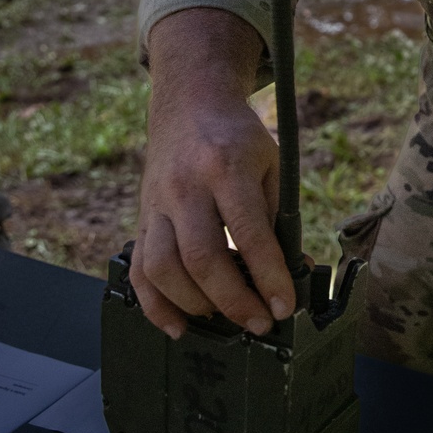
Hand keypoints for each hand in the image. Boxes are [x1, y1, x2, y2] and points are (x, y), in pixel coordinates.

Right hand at [131, 12, 295, 338]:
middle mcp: (185, 187)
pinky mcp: (141, 219)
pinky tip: (178, 326)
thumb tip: (293, 273)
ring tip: (224, 317)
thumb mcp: (271, 164)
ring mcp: (156, 204)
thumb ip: (279, 216)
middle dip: (233, 300)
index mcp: (225, 168)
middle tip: (259, 323)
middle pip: (200, 257)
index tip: (284, 306)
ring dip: (194, 305)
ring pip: (162, 268)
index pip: (248, 232)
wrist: (190, 106)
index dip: (268, 275)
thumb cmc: (238, 139)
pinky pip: (139, 271)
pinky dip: (155, 306)